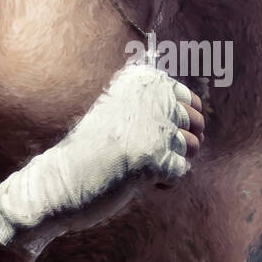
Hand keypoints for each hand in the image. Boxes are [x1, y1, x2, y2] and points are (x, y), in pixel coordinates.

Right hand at [0, 62, 204, 248]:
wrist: (60, 181)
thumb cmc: (91, 150)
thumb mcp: (120, 112)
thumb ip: (155, 107)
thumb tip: (201, 118)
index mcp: (142, 79)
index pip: (190, 100)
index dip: (179, 125)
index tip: (152, 136)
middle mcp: (152, 95)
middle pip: (197, 123)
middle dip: (180, 144)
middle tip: (148, 155)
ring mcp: (156, 126)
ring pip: (194, 146)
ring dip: (172, 162)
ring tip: (140, 166)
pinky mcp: (156, 158)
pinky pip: (181, 172)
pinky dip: (164, 182)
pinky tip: (137, 181)